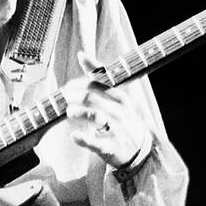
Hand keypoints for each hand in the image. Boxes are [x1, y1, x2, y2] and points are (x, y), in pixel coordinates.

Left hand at [63, 51, 153, 170]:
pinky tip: (74, 136)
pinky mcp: (110, 147)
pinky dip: (82, 138)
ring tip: (69, 112)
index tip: (69, 88)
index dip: (77, 84)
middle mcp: (119, 111)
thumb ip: (100, 78)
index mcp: (120, 97)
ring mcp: (116, 129)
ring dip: (76, 112)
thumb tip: (82, 54)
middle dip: (72, 96)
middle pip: (90, 98)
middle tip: (64, 99)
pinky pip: (94, 142)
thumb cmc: (123, 120)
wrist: (140, 150)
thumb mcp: (117, 97)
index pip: (96, 83)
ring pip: (92, 116)